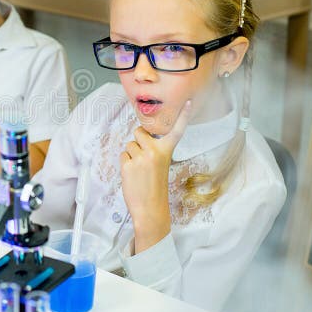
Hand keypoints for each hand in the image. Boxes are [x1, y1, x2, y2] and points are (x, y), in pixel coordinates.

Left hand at [120, 101, 191, 239]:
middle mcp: (155, 151)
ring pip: (129, 144)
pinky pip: (122, 155)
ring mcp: (141, 157)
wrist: (150, 209)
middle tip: (144, 158)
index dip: (183, 115)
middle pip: (139, 131)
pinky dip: (125, 163)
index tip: (189, 101)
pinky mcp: (128, 165)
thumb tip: (141, 136)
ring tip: (139, 170)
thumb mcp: (160, 165)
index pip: (176, 130)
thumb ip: (154, 150)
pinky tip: (133, 175)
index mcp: (166, 151)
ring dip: (131, 155)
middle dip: (138, 141)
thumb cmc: (155, 188)